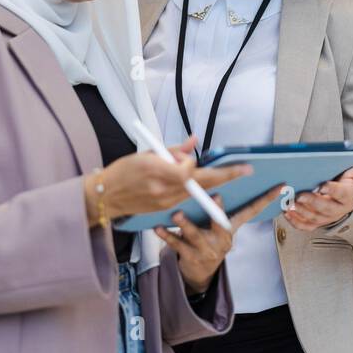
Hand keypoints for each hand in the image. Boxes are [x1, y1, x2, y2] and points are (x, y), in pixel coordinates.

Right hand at [83, 135, 253, 220]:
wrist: (106, 197)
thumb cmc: (123, 170)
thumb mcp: (146, 153)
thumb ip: (173, 149)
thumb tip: (194, 142)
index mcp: (155, 170)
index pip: (187, 170)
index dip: (193, 163)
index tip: (191, 158)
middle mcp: (162, 189)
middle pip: (201, 183)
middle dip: (226, 176)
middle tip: (246, 170)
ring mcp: (164, 203)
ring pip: (196, 191)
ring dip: (207, 180)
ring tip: (217, 171)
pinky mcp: (165, 210)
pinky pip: (187, 197)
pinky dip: (194, 188)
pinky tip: (197, 181)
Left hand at [153, 185, 284, 295]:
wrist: (199, 273)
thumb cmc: (207, 239)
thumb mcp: (216, 226)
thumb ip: (216, 205)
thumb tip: (215, 178)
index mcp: (231, 227)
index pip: (252, 210)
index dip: (266, 198)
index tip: (279, 186)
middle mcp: (222, 239)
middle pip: (221, 223)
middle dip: (218, 210)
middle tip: (215, 197)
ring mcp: (207, 250)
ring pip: (196, 235)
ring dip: (186, 224)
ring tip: (177, 214)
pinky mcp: (191, 257)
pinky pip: (177, 245)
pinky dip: (166, 236)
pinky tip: (158, 228)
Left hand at [284, 163, 352, 231]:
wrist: (352, 199)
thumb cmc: (351, 183)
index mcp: (348, 196)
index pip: (341, 194)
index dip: (332, 190)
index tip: (322, 185)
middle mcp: (338, 209)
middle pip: (326, 208)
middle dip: (312, 202)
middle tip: (299, 195)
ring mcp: (327, 218)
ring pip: (315, 218)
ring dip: (301, 212)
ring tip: (290, 204)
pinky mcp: (318, 222)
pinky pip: (307, 226)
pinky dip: (296, 222)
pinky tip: (286, 213)